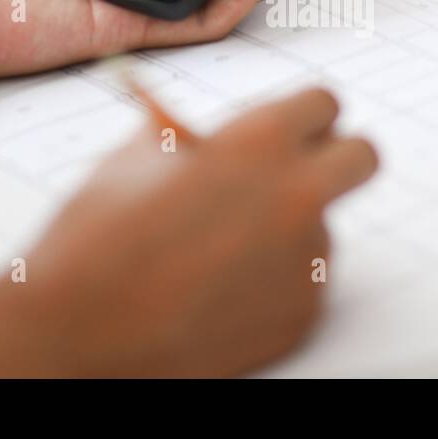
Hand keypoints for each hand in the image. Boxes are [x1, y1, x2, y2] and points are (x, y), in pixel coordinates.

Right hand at [0, 87, 378, 376]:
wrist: (75, 334)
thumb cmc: (94, 244)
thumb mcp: (137, 159)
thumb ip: (194, 140)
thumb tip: (212, 140)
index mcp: (257, 143)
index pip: (323, 104)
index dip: (303, 115)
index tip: (295, 127)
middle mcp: (296, 196)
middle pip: (362, 157)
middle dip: (336, 158)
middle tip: (301, 171)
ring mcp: (304, 261)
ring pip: (323, 226)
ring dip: (289, 228)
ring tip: (218, 251)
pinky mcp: (301, 314)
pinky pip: (304, 282)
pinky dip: (274, 281)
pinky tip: (218, 289)